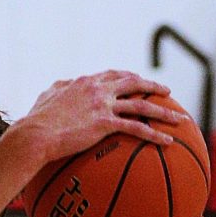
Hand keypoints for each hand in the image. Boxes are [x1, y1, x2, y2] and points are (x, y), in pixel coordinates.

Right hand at [24, 71, 179, 166]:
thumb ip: (59, 88)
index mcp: (86, 81)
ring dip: (163, 111)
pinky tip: (167, 141)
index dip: (129, 77)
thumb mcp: (47, 95)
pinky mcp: (105, 124)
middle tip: (167, 92)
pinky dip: (154, 134)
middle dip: (153, 86)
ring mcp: (103, 105)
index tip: (139, 80)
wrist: (35, 134)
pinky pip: (136, 128)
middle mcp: (98, 89)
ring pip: (141, 105)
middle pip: (134, 83)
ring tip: (179, 118)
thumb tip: (62, 86)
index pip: (113, 74)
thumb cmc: (36, 119)